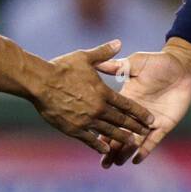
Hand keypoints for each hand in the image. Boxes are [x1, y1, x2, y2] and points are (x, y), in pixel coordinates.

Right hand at [32, 40, 155, 155]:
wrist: (40, 82)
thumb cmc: (62, 67)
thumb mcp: (85, 57)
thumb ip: (104, 53)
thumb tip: (119, 42)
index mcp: (103, 92)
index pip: (126, 105)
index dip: (139, 112)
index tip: (150, 119)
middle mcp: (98, 108)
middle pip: (121, 120)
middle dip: (135, 127)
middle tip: (145, 133)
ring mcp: (86, 120)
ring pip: (108, 131)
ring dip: (122, 138)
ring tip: (133, 144)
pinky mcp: (73, 128)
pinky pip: (89, 139)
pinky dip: (98, 145)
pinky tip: (106, 149)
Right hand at [94, 39, 190, 167]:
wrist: (181, 67)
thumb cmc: (157, 62)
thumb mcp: (136, 63)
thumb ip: (119, 66)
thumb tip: (99, 62)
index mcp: (126, 99)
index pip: (112, 118)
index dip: (103, 130)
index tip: (92, 141)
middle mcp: (136, 113)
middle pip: (121, 133)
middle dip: (112, 148)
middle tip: (102, 162)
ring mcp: (150, 120)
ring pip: (135, 140)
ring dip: (125, 152)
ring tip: (115, 163)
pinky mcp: (164, 124)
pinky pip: (153, 140)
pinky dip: (145, 149)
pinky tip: (136, 159)